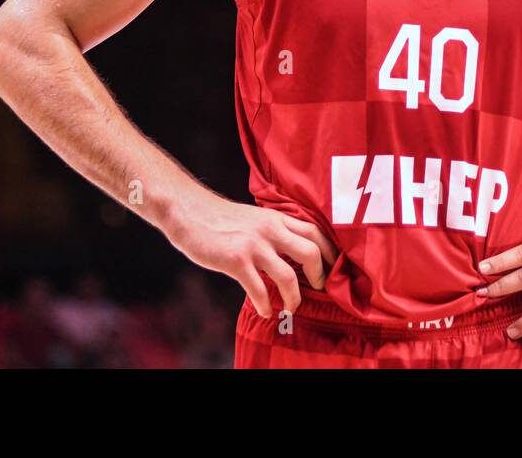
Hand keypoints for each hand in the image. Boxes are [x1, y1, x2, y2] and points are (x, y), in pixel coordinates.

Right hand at [165, 192, 338, 317]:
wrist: (188, 211)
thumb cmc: (220, 217)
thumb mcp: (255, 217)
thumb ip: (274, 230)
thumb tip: (292, 253)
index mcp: (277, 218)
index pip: (315, 232)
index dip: (329, 252)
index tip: (333, 269)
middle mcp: (270, 229)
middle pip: (311, 252)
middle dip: (320, 276)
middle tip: (318, 289)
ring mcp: (254, 245)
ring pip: (288, 276)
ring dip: (293, 298)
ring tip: (291, 308)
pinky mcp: (236, 260)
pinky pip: (259, 290)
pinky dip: (265, 305)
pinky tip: (265, 311)